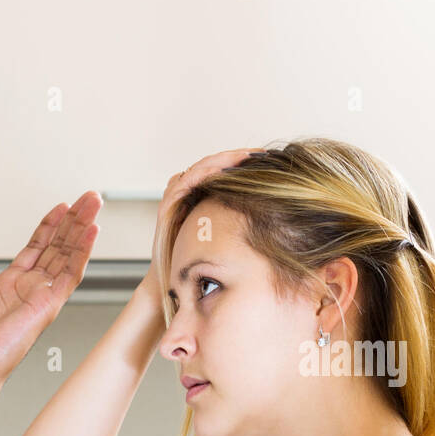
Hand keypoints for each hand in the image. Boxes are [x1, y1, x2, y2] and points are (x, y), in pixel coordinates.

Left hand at [0, 192, 101, 399]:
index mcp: (6, 289)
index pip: (35, 251)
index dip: (48, 228)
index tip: (61, 208)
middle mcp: (26, 293)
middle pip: (56, 249)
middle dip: (72, 222)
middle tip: (88, 199)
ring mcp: (39, 299)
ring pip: (68, 257)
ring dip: (82, 229)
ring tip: (94, 205)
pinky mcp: (47, 307)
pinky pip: (70, 276)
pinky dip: (82, 253)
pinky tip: (91, 231)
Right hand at [144, 146, 263, 297]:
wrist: (167, 281)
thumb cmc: (194, 261)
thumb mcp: (220, 237)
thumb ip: (234, 221)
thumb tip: (268, 213)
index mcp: (198, 196)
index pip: (218, 169)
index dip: (238, 161)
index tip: (262, 158)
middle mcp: (185, 194)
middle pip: (209, 164)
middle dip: (234, 156)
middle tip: (257, 153)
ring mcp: (174, 200)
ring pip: (196, 169)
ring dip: (219, 161)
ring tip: (241, 157)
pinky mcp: (166, 209)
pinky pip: (182, 185)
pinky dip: (199, 176)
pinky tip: (218, 173)